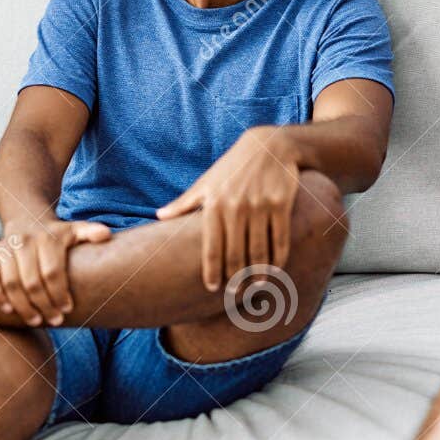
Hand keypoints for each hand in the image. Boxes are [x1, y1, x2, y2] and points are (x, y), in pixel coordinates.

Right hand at [0, 218, 111, 325]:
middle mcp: (24, 241)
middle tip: (55, 320)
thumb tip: (106, 235)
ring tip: (35, 321)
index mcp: (47, 238)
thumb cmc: (57, 235)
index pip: (53, 272)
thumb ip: (91, 232)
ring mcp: (5, 247)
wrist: (27, 220)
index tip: (67, 309)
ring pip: (11, 284)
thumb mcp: (75, 230)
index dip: (59, 293)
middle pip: (32, 282)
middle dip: (44, 305)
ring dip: (23, 307)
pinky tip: (10, 311)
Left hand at [157, 127, 303, 290]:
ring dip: (258, 273)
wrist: (269, 146)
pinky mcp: (281, 204)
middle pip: (235, 254)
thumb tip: (159, 217)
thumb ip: (184, 203)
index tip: (211, 288)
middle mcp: (236, 207)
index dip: (211, 271)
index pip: (211, 247)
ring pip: (258, 250)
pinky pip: (280, 239)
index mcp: (214, 205)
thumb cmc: (233, 167)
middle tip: (235, 293)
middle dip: (235, 278)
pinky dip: (278, 257)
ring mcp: (259, 206)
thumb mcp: (207, 182)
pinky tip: (275, 268)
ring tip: (256, 286)